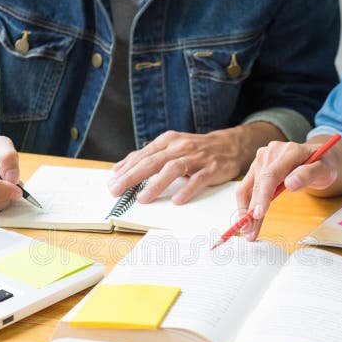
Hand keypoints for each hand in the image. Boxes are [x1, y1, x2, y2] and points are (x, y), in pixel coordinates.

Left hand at [108, 125, 266, 204]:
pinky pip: (198, 180)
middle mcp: (180, 147)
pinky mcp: (212, 169)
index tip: (112, 183)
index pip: (143, 155)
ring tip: (143, 198)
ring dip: (156, 184)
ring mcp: (197, 157)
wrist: (230, 145)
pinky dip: (187, 190)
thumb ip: (146, 157)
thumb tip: (119, 169)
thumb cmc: (196, 150)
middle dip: (133, 177)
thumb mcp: (171, 147)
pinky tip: (177, 201)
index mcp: (168, 141)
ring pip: (173, 169)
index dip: (126, 169)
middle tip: (118, 190)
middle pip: (153, 161)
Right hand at [235, 140, 338, 240]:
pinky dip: (245, 205)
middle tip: (250, 232)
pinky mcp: (256, 167)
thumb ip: (308, 175)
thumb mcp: (324, 170)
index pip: (270, 175)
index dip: (262, 196)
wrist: (316, 158)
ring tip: (248, 231)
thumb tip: (291, 183)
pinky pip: (247, 188)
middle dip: (252, 211)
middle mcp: (271, 152)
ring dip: (246, 211)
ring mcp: (261, 159)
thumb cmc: (322, 165)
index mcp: (289, 151)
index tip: (258, 214)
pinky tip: (247, 220)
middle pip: (257, 184)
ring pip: (248, 188)